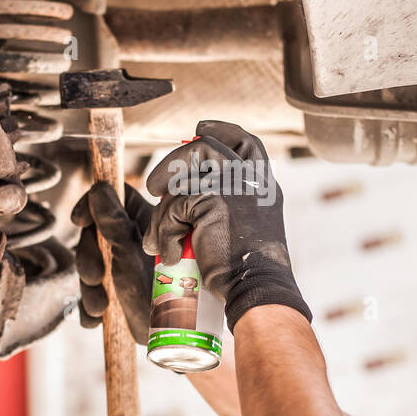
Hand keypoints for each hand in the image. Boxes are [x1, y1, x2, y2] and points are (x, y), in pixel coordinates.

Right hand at [70, 182, 154, 343]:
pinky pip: (91, 292)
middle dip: (87, 256)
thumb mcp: (131, 255)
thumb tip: (99, 189)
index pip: (112, 196)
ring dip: (88, 287)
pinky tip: (95, 320)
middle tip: (95, 276)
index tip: (79, 221)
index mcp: (144, 222)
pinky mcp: (116, 294)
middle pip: (93, 233)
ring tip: (99, 306)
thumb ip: (113, 224)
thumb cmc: (162, 295)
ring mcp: (123, 267)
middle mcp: (132, 241)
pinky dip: (88, 307)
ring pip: (89, 265)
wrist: (176, 340)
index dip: (91, 203)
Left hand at [142, 120, 311, 330]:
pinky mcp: (211, 199)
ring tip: (159, 239)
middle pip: (205, 148)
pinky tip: (170, 255)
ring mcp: (232, 185)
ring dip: (163, 212)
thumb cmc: (248, 270)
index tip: (200, 128)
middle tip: (154, 186)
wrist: (256, 288)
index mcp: (262, 185)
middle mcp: (250, 179)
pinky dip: (165, 234)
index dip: (222, 130)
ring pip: (181, 182)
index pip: (246, 142)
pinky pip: (172, 208)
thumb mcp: (249, 227)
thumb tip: (186, 193)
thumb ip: (231, 204)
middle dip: (173, 162)